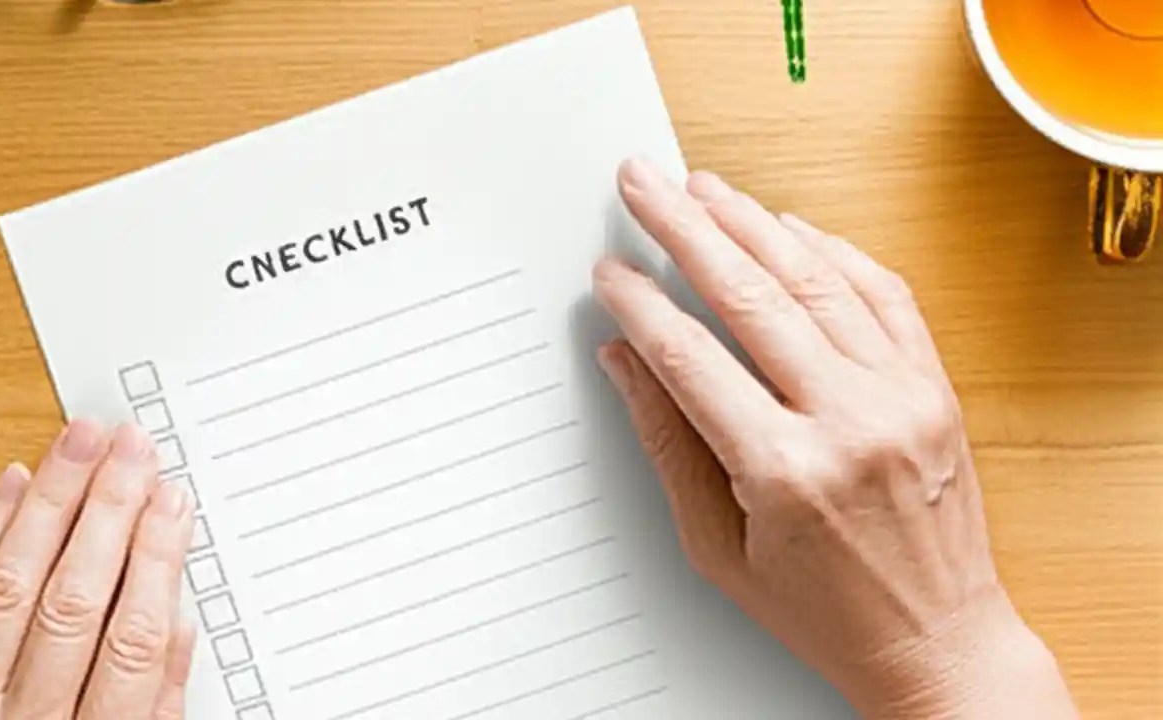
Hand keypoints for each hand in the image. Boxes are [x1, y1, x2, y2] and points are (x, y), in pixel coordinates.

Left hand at [0, 422, 196, 719]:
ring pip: (8, 589)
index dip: (156, 562)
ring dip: (48, 506)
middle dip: (108, 513)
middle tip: (131, 448)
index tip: (173, 501)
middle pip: (73, 601)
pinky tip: (9, 486)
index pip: (132, 639)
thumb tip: (181, 626)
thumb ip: (158, 709)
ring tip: (79, 443)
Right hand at [594, 159, 1077, 718]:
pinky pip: (883, 294)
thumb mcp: (718, 547)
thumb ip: (670, 445)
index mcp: (784, 472)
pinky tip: (791, 227)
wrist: (936, 641)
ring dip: (753, 222)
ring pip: (816, 279)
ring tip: (705, 188)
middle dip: (685, 228)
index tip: (610, 272)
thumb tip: (628, 361)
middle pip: (749, 296)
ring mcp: (900, 398)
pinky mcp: (934, 388)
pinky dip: (835, 250)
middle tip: (645, 184)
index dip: (640, 303)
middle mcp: (848, 422)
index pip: (690, 356)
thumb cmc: (822, 612)